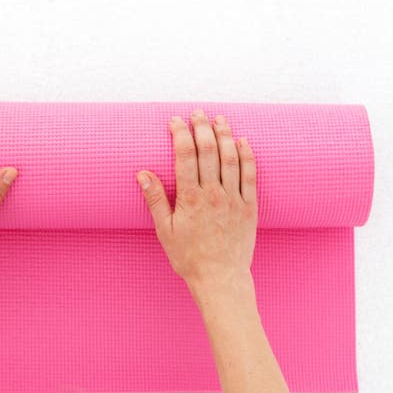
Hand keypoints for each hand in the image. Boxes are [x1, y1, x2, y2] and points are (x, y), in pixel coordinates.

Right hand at [137, 110, 257, 298]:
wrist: (220, 279)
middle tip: (196, 113)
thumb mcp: (165, 231)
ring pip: (230, 157)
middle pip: (208, 150)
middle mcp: (213, 195)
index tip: (175, 121)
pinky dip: (246, 154)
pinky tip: (241, 141)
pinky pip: (250, 174)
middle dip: (202, 127)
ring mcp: (233, 199)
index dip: (180, 134)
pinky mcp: (249, 206)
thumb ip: (155, 200)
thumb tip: (142, 174)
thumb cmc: (189, 258)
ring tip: (218, 119)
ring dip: (224, 134)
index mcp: (190, 199)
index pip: (185, 156)